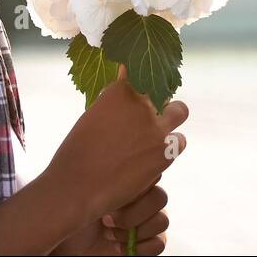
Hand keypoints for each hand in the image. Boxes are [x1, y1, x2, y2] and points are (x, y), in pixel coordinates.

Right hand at [45, 64, 187, 223]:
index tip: (144, 82)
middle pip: (164, 88)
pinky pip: (180, 141)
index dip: (144, 77)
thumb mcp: (93, 116)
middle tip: (153, 112)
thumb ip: (114, 103)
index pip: (141, 70)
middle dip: (161, 98)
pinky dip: (170, 148)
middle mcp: (142, 103)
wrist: (78, 186)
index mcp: (120, 90)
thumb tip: (127, 97)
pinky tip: (155, 157)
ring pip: (179, 112)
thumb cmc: (77, 152)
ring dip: (170, 121)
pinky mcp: (166, 151)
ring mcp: (156, 126)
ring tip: (157, 136)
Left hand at [52, 182, 169, 255]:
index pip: (152, 173)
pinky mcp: (145, 244)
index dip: (137, 185)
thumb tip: (136, 166)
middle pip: (160, 197)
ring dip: (134, 231)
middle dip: (133, 212)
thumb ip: (112, 174)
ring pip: (162, 220)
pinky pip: (160, 242)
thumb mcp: (87, 189)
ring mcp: (144, 222)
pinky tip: (117, 247)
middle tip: (106, 219)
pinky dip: (140, 247)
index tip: (114, 193)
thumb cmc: (69, 215)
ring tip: (108, 234)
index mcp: (128, 180)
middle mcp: (138, 199)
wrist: (62, 243)